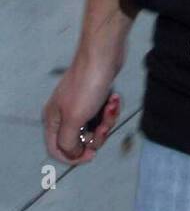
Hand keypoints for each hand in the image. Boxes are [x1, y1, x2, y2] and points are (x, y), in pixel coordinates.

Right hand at [43, 46, 122, 164]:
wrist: (104, 54)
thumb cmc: (87, 85)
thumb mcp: (74, 118)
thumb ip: (68, 142)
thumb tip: (73, 153)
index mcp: (53, 120)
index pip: (56, 150)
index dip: (73, 157)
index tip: (91, 156)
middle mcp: (64, 114)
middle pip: (80, 139)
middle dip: (97, 134)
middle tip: (104, 125)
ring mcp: (81, 104)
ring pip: (95, 126)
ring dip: (107, 120)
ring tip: (111, 105)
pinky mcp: (96, 97)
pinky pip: (104, 113)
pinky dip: (111, 108)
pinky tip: (115, 98)